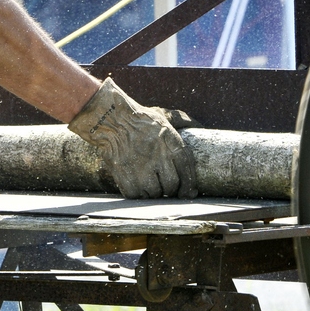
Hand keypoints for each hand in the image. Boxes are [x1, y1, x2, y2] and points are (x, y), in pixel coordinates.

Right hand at [69, 78, 197, 198]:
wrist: (110, 120)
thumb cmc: (138, 119)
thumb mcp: (163, 115)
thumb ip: (183, 120)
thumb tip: (200, 126)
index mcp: (169, 141)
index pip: (186, 169)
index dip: (189, 184)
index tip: (188, 192)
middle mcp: (157, 155)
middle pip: (172, 185)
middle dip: (171, 189)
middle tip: (165, 187)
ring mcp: (141, 167)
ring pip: (155, 193)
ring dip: (153, 191)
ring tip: (149, 182)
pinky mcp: (125, 176)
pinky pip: (137, 195)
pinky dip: (137, 193)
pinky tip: (136, 183)